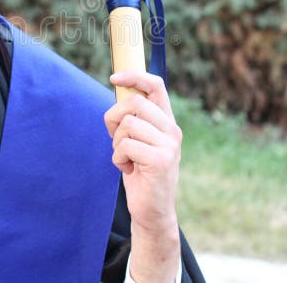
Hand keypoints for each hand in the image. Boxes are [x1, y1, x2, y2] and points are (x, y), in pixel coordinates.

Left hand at [104, 70, 180, 281]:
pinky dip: (118, 158)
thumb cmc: (140, 173)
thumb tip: (118, 89)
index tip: (114, 78)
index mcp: (167, 122)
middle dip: (114, 118)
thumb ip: (134, 119)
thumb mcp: (138, 141)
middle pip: (134, 102)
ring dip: (116, 143)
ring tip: (125, 158)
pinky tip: (128, 170)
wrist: (153, 211)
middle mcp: (172, 130)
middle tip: (115, 138)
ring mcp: (169, 145)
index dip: (134, 76)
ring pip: (128, 124)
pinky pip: (125, 145)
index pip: (156, 86)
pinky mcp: (160, 160)